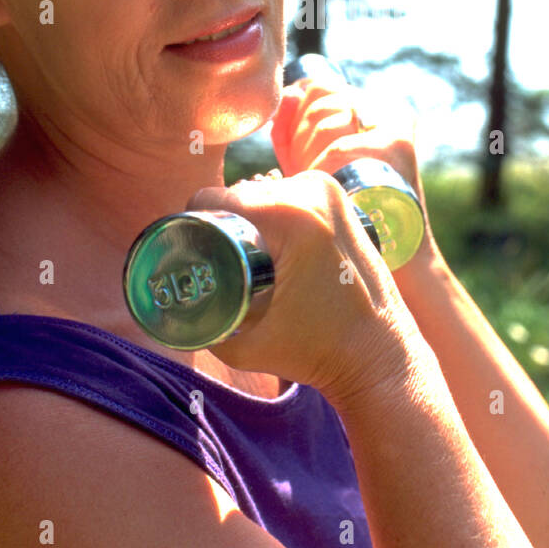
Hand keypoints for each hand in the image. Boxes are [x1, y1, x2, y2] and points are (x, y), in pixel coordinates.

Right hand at [184, 172, 425, 407]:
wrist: (380, 357)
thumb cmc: (317, 353)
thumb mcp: (243, 344)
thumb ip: (200, 325)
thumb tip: (168, 308)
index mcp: (290, 216)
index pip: (215, 198)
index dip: (190, 221)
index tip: (186, 250)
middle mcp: (314, 191)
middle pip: (239, 194)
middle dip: (219, 222)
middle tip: (212, 261)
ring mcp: (332, 191)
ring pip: (265, 192)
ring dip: (247, 217)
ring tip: (241, 255)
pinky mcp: (343, 200)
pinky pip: (290, 194)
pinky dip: (273, 213)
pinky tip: (268, 241)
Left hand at [270, 78, 441, 270]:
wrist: (393, 257)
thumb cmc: (345, 212)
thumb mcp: (310, 165)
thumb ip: (291, 130)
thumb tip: (288, 95)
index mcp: (369, 108)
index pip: (318, 86)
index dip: (295, 114)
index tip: (292, 150)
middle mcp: (386, 110)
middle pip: (320, 104)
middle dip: (299, 140)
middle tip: (302, 175)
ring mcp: (395, 125)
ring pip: (326, 124)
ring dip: (308, 158)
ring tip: (313, 186)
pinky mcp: (398, 145)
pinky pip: (339, 149)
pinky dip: (321, 171)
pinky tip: (324, 191)